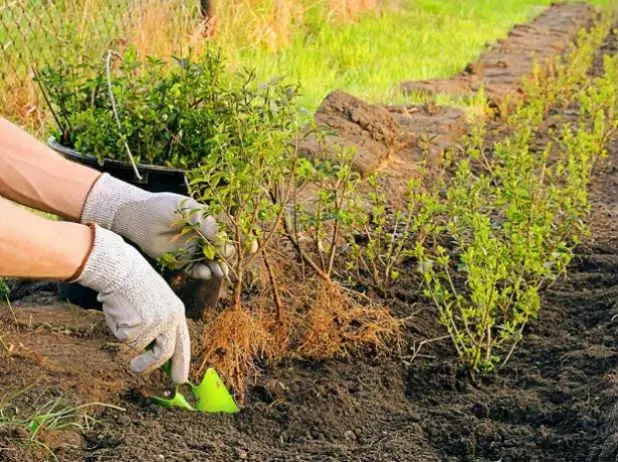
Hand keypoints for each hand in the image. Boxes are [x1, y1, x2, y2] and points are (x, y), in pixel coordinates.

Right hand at [74, 225, 190, 382]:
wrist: (120, 268)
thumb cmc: (133, 285)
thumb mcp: (155, 303)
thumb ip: (159, 325)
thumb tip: (154, 353)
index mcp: (177, 312)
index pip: (183, 342)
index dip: (182, 362)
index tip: (180, 379)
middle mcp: (171, 318)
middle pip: (165, 353)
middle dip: (150, 365)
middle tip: (137, 368)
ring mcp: (156, 322)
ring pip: (139, 346)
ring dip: (128, 338)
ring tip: (123, 317)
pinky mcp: (139, 325)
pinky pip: (125, 338)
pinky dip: (118, 329)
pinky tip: (119, 311)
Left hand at [81, 173, 228, 279]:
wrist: (136, 218)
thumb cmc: (163, 208)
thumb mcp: (189, 212)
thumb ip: (208, 225)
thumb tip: (226, 242)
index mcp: (209, 219)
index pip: (230, 230)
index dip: (242, 239)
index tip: (253, 246)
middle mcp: (204, 235)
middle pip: (224, 249)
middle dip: (229, 257)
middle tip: (229, 262)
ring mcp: (194, 248)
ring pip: (212, 261)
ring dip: (218, 267)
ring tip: (219, 272)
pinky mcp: (182, 261)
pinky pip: (197, 269)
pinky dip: (203, 273)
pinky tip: (204, 272)